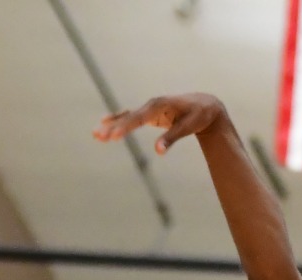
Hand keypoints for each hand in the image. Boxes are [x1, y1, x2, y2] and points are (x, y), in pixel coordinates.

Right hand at [95, 93, 225, 155]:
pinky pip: (131, 117)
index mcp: (160, 105)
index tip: (113, 136)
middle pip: (129, 116)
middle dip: (113, 127)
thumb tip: (158, 151)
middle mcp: (152, 105)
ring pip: (127, 116)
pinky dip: (118, 121)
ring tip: (96, 135)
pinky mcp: (150, 114)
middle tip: (98, 136)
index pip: (139, 118)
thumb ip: (172, 137)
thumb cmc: (198, 115)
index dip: (125, 127)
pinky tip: (105, 124)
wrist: (205, 105)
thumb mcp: (189, 126)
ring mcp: (149, 108)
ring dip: (111, 125)